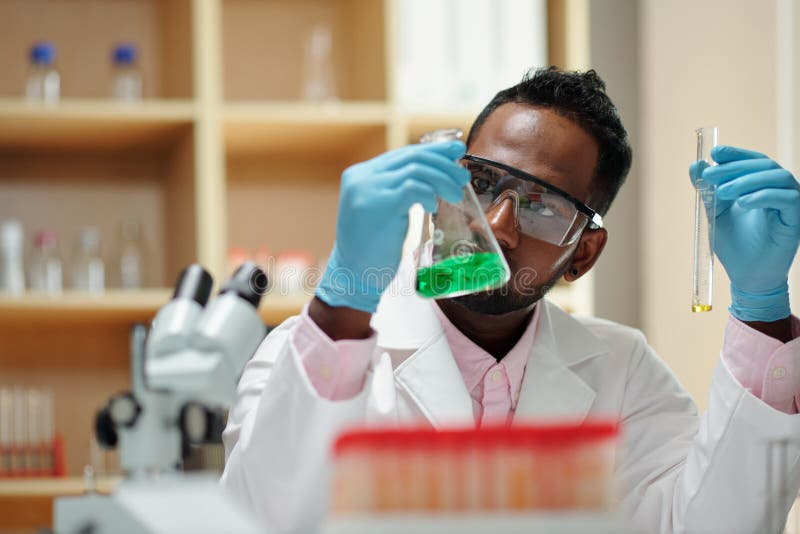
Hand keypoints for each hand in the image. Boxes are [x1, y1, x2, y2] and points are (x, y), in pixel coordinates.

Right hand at [316, 141, 468, 312]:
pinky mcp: (378, 206)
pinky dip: (429, 194)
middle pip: (411, 157)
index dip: (433, 151)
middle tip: (463, 175)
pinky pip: (413, 189)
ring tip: (456, 194)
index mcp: (360, 174)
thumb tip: (435, 174)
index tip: (456, 151)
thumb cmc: (372, 247)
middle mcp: (361, 177)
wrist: (352, 275)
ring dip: (442, 180)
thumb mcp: (380, 209)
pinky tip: (434, 207)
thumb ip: (396, 190)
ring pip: (416, 170)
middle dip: (443, 163)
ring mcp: (368, 190)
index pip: (402, 154)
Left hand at [690, 145, 799, 321]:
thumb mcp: (715, 213)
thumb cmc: (734, 245)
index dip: (736, 154)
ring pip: (777, 177)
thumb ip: (707, 191)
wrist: (746, 276)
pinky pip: (787, 199)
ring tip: (722, 191)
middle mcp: (779, 190)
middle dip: (735, 166)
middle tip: (711, 174)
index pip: (752, 161)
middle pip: (764, 165)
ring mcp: (790, 203)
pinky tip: (742, 203)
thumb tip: (695, 165)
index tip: (715, 153)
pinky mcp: (796, 219)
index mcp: (761, 186)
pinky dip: (763, 196)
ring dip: (747, 180)